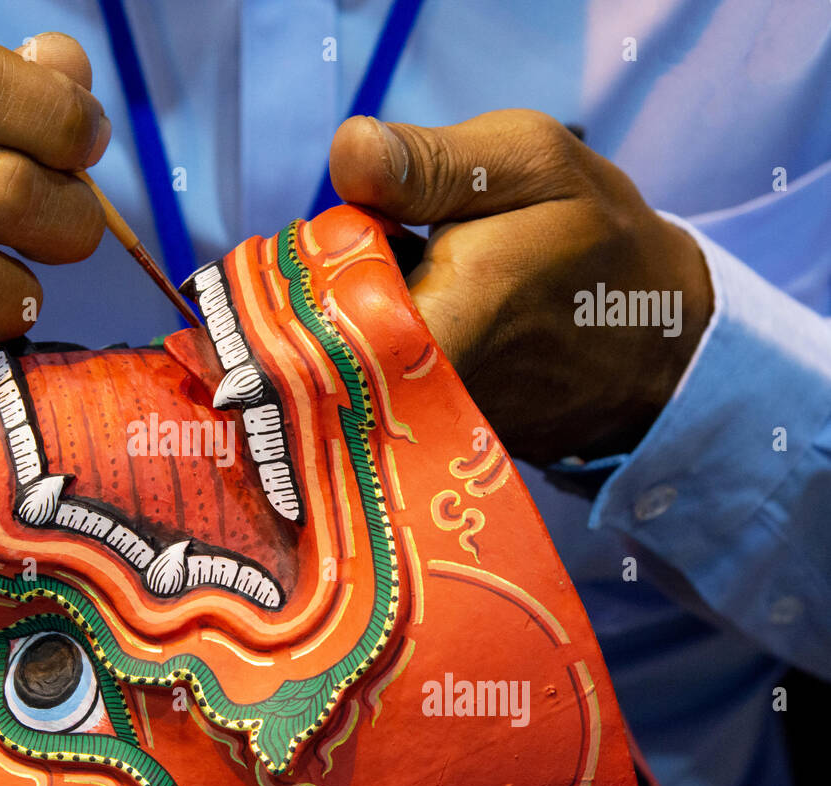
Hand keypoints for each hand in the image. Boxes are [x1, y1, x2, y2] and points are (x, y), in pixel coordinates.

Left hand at [328, 110, 712, 464]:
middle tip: (398, 248)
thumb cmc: (595, 236)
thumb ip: (430, 165)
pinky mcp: (436, 442)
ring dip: (360, 321)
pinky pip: (377, 393)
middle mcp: (426, 401)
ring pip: (347, 371)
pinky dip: (384, 351)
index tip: (365, 231)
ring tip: (422, 283)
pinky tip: (430, 323)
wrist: (659, 336)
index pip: (316, 313)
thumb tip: (346, 153)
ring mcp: (430, 432)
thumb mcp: (529, 165)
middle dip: (336, 290)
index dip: (317, 266)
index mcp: (442, 329)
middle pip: (323, 346)